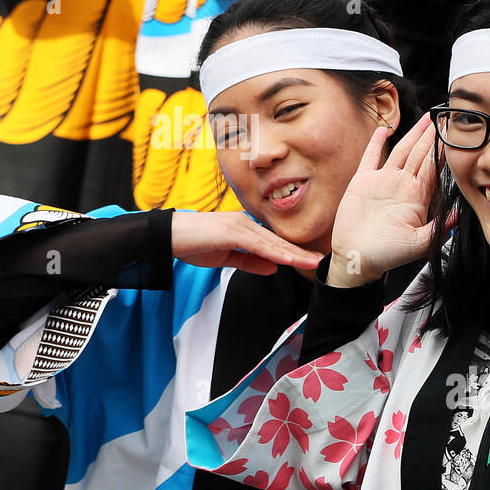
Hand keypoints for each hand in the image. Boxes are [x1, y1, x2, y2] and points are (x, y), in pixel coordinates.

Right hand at [171, 210, 322, 274]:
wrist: (167, 237)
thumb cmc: (192, 244)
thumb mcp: (225, 257)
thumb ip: (249, 261)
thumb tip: (274, 267)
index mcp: (244, 227)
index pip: (273, 242)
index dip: (293, 251)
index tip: (310, 260)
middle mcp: (245, 222)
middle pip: (278, 241)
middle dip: (300, 252)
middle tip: (322, 260)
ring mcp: (239, 225)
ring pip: (272, 242)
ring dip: (294, 253)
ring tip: (313, 261)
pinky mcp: (231, 231)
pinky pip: (257, 245)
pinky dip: (274, 252)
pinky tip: (288, 259)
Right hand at [327, 115, 440, 286]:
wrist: (357, 257)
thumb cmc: (388, 254)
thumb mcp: (419, 244)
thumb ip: (439, 228)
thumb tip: (459, 213)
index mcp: (417, 197)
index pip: (434, 168)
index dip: (443, 151)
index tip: (453, 135)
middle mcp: (402, 185)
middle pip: (420, 154)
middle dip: (431, 137)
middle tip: (442, 117)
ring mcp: (383, 182)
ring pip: (401, 151)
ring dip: (412, 135)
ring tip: (424, 119)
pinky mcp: (362, 182)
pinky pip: (371, 157)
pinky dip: (376, 143)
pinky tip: (383, 130)